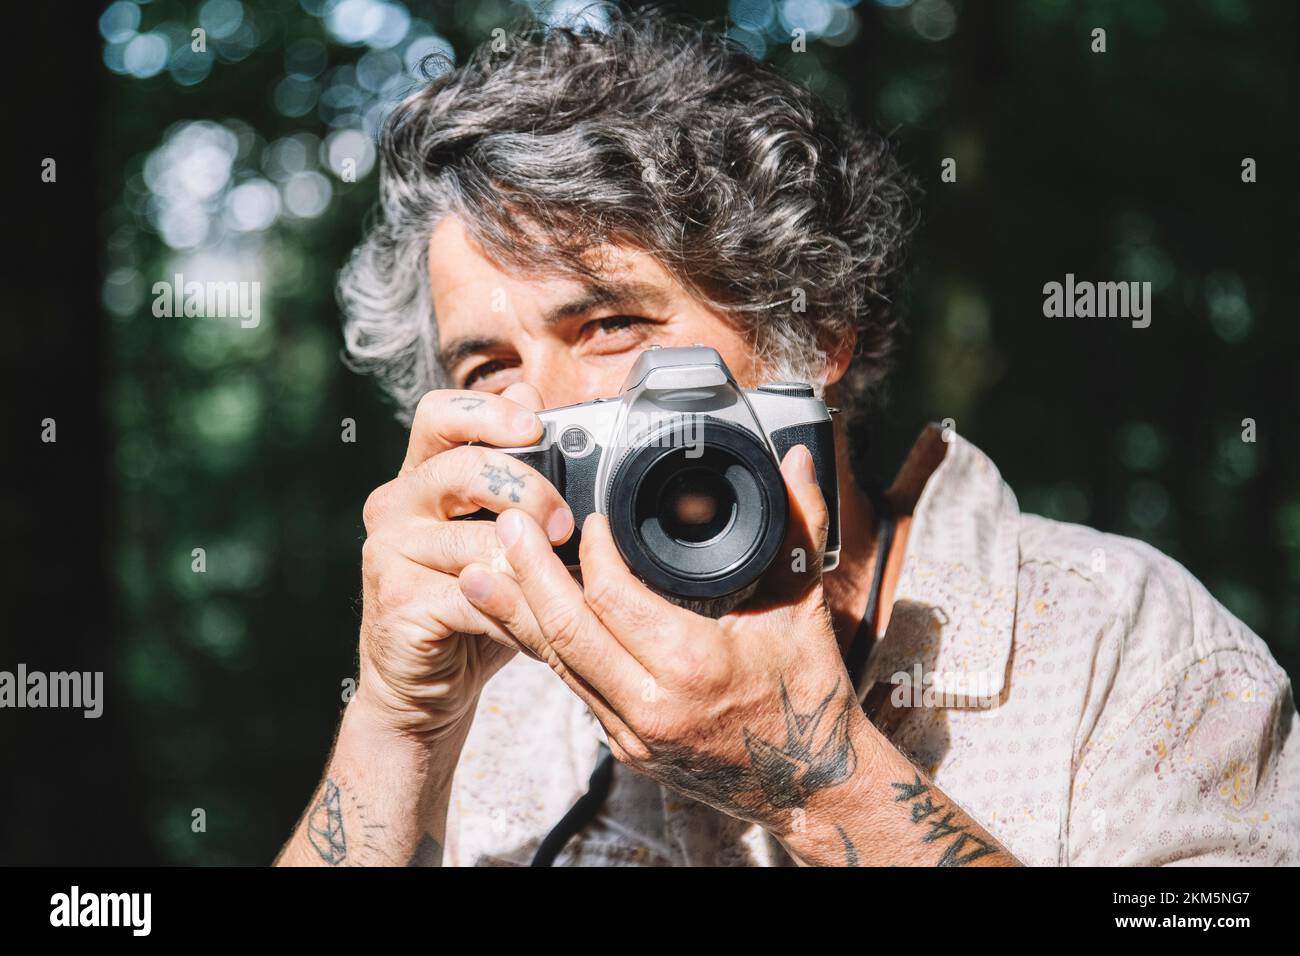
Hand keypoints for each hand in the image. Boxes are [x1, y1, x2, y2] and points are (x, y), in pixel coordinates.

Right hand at [355, 382, 574, 742]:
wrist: (428, 684)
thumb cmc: (473, 600)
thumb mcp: (499, 533)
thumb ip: (513, 470)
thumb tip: (533, 396)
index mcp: (422, 474)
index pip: (441, 413)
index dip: (489, 414)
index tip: (536, 427)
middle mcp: (396, 504)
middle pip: (464, 468)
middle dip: (528, 490)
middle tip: (565, 523)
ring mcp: (389, 551)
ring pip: (477, 541)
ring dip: (533, 568)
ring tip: (566, 590)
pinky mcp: (398, 600)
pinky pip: (475, 595)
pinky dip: (519, 612)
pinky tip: (541, 626)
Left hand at [458, 445, 866, 832]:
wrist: (810, 786)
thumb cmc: (810, 697)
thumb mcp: (806, 606)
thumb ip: (800, 524)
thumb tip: (798, 458)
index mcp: (694, 666)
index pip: (614, 598)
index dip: (592, 552)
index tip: (588, 518)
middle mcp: (652, 706)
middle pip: (566, 632)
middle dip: (528, 575)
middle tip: (505, 527)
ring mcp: (633, 732)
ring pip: (558, 665)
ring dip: (518, 614)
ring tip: (482, 569)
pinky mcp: (625, 746)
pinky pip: (574, 688)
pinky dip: (546, 647)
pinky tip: (523, 617)